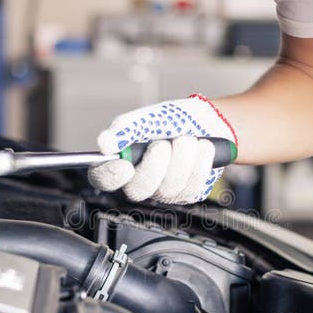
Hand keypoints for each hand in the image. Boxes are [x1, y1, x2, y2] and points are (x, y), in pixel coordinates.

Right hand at [88, 94, 237, 203]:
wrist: (208, 123)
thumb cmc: (173, 120)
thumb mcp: (147, 118)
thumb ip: (124, 129)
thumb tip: (104, 143)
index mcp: (122, 162)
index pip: (103, 178)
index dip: (110, 175)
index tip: (124, 165)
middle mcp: (141, 181)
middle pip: (138, 189)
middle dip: (156, 164)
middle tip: (165, 143)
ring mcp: (165, 191)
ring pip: (170, 187)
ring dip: (183, 156)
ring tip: (187, 139)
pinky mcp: (188, 194)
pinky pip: (192, 185)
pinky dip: (200, 161)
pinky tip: (200, 149)